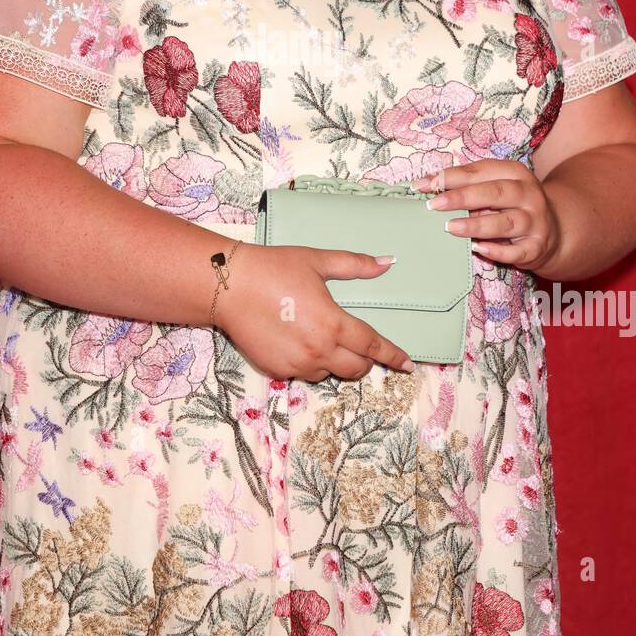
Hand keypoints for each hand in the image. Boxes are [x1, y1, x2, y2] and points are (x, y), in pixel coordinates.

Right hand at [211, 243, 415, 382]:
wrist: (227, 286)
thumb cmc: (273, 268)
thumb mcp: (317, 261)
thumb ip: (354, 265)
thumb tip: (387, 263)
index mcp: (333, 324)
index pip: (373, 347)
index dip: (393, 356)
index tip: (409, 365)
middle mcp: (318, 350)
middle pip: (355, 369)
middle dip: (364, 362)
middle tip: (359, 347)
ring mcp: (296, 364)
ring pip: (329, 373)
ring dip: (334, 362)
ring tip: (321, 337)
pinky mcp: (276, 370)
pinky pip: (303, 374)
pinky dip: (308, 363)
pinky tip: (297, 342)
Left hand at [412, 158, 561, 271]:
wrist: (553, 230)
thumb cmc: (511, 205)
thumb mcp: (493, 187)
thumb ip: (463, 184)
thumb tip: (425, 183)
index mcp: (515, 173)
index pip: (480, 171)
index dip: (452, 177)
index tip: (425, 185)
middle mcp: (528, 195)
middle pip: (495, 193)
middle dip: (463, 197)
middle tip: (434, 205)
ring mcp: (535, 221)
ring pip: (506, 222)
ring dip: (477, 225)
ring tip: (450, 228)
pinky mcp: (536, 247)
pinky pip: (517, 251)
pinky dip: (498, 251)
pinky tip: (478, 249)